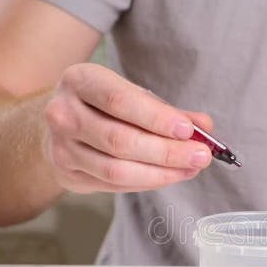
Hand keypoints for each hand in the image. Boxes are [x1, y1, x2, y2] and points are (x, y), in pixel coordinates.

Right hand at [42, 63, 212, 192]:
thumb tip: (205, 126)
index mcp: (80, 80)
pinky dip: (147, 182)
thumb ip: (167, 110)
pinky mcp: (68, 174)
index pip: (120, 101)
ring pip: (116, 169)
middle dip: (167, 152)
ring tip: (190, 169)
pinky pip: (114, 185)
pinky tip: (170, 176)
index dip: (157, 118)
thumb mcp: (132, 95)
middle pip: (120, 140)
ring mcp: (61, 147)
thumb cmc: (104, 105)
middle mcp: (63, 113)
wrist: (61, 123)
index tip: (189, 130)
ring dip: (161, 173)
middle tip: (201, 156)